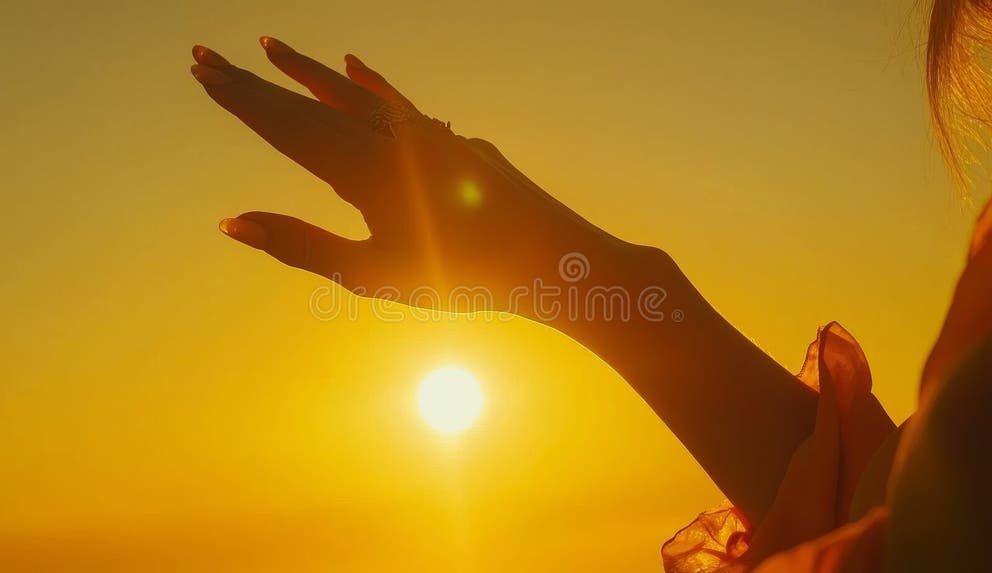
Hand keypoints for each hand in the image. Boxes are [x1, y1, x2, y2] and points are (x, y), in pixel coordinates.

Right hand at [191, 37, 637, 313]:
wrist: (548, 258)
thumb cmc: (460, 278)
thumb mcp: (371, 274)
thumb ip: (301, 245)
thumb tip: (231, 222)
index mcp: (361, 171)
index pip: (284, 126)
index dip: (240, 99)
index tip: (202, 71)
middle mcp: (387, 138)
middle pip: (308, 103)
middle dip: (255, 82)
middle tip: (207, 56)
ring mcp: (421, 133)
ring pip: (351, 93)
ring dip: (307, 72)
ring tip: (271, 46)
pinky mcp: (447, 140)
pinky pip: (397, 101)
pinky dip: (370, 83)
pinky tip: (353, 62)